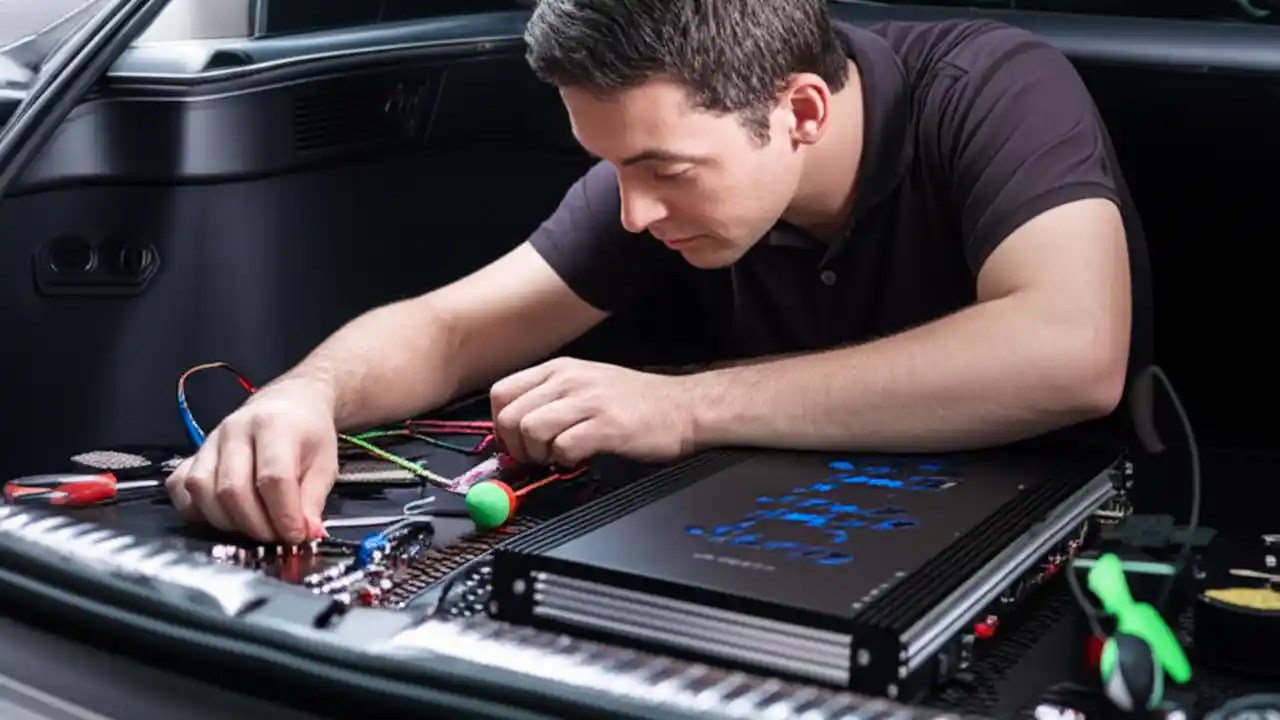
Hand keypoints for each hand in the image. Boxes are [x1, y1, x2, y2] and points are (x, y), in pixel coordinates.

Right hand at [165, 379, 337, 543]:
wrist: (289, 403)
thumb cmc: (307, 433)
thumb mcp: (325, 463)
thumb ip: (313, 499)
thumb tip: (307, 533)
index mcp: (274, 425)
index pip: (273, 479)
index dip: (284, 515)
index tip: (296, 535)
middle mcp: (235, 430)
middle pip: (232, 490)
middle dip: (256, 525)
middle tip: (277, 536)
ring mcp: (209, 441)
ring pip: (202, 491)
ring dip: (228, 522)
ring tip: (255, 527)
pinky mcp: (191, 454)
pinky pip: (180, 488)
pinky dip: (197, 511)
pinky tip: (224, 516)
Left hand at [490, 357, 696, 466]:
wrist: (684, 407)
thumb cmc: (636, 401)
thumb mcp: (586, 384)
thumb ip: (550, 400)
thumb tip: (514, 428)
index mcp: (560, 369)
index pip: (502, 392)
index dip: (500, 425)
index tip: (515, 442)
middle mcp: (570, 379)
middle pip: (511, 415)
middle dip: (515, 446)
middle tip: (535, 457)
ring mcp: (589, 401)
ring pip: (531, 429)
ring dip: (538, 454)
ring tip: (558, 457)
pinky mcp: (608, 426)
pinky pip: (564, 447)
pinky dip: (565, 461)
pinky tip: (580, 459)